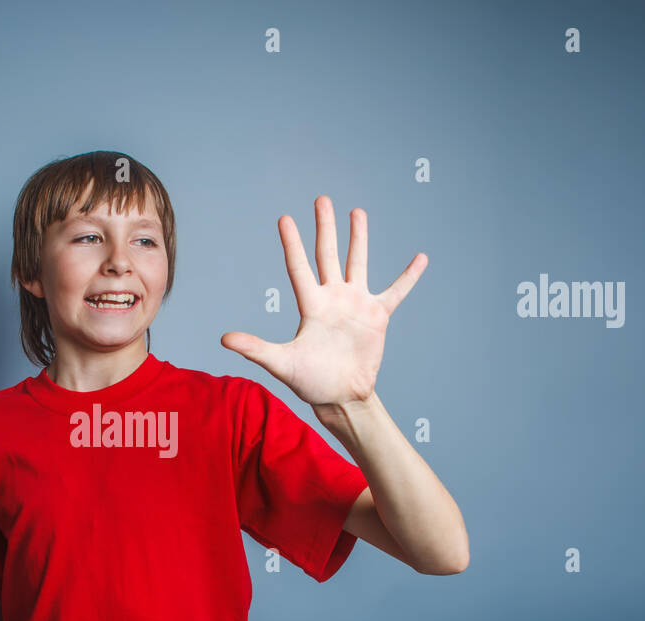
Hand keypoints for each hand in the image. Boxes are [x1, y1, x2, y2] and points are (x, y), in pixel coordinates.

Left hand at [221, 198, 425, 409]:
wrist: (341, 396)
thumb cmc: (309, 382)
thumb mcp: (281, 364)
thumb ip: (255, 349)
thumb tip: (223, 339)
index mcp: (310, 306)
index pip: (298, 267)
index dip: (291, 244)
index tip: (284, 219)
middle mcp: (332, 298)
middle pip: (327, 255)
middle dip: (325, 228)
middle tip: (322, 199)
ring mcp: (356, 304)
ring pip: (358, 263)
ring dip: (358, 238)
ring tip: (357, 212)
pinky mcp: (377, 316)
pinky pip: (396, 291)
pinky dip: (409, 276)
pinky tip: (421, 258)